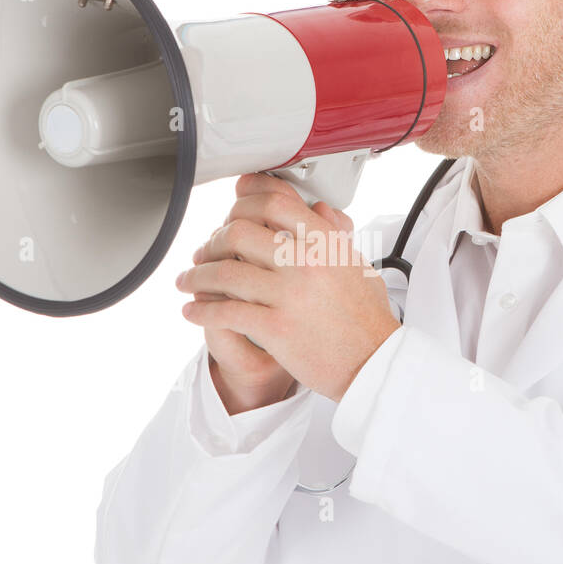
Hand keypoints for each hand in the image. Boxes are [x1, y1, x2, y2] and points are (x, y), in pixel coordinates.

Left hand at [177, 173, 400, 401]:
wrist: (374, 364)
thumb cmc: (367, 319)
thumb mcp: (358, 264)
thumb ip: (335, 234)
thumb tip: (318, 208)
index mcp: (325, 243)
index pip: (274, 202)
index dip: (245, 199)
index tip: (231, 203)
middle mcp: (305, 262)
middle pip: (239, 230)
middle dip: (212, 240)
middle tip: (204, 251)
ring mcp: (288, 294)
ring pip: (224, 272)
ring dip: (197, 275)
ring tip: (188, 281)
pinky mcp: (275, 327)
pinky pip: (225, 311)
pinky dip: (201, 310)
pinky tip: (192, 311)